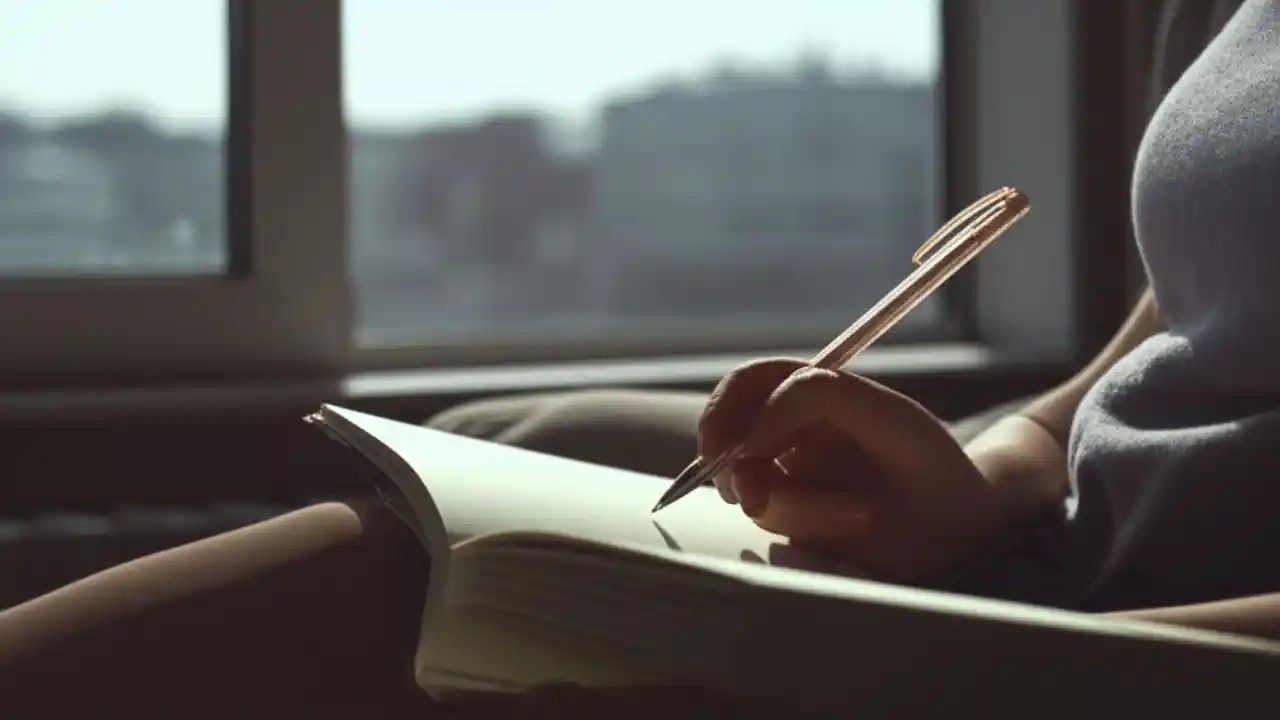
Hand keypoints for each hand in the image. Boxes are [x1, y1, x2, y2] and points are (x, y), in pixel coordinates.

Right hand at [698, 358, 1013, 581]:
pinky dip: (812, 522)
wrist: (961, 525)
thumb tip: (750, 437)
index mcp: (811, 393)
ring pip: (749, 484)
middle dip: (730, 462)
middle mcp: (790, 432)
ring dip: (797, 503)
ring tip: (857, 511)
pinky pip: (772, 519)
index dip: (727, 407)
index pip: (750, 383)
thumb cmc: (926, 458)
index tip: (727, 443)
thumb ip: (812, 397)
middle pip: (727, 434)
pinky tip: (853, 521)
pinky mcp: (793, 520)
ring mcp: (788, 476)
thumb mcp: (880, 412)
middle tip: (743, 492)